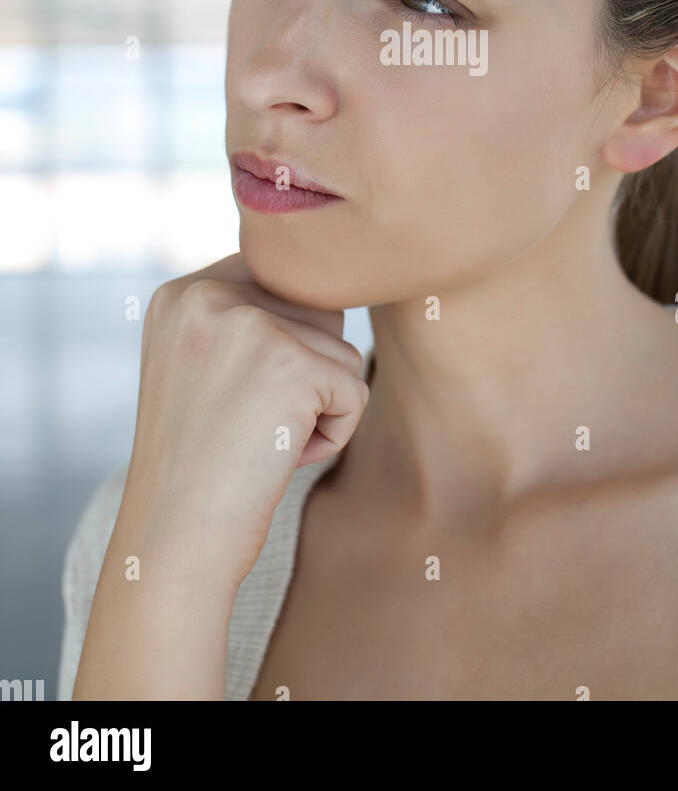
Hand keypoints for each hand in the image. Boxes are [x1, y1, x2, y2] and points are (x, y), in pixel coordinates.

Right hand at [121, 252, 369, 589]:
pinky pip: (355, 391)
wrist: (172, 544)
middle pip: (316, 313)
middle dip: (305, 376)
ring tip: (257, 442)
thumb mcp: (198, 368)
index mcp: (180, 293)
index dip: (284, 347)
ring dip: (318, 408)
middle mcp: (207, 296)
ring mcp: (249, 326)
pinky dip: (332, 435)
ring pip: (341, 351)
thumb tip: (330, 292)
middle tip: (245, 426)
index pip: (278, 282)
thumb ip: (245, 320)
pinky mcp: (292, 365)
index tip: (237, 402)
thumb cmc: (197, 468)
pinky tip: (279, 458)